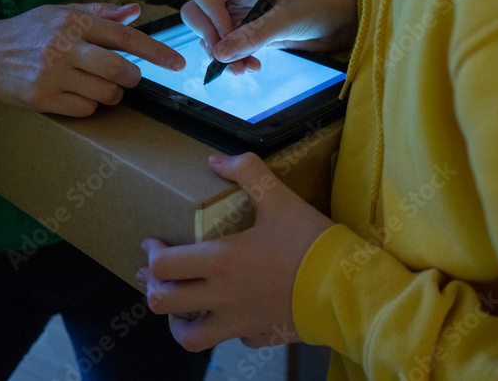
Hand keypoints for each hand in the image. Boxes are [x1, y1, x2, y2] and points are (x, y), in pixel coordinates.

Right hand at [0, 2, 184, 115]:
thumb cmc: (27, 31)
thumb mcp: (60, 12)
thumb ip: (100, 13)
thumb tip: (135, 11)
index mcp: (73, 21)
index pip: (126, 37)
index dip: (157, 52)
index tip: (178, 64)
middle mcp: (63, 46)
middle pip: (120, 70)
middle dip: (132, 77)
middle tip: (126, 77)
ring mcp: (52, 74)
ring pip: (107, 93)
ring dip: (111, 93)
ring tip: (94, 83)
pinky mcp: (42, 98)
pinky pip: (85, 108)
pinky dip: (89, 104)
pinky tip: (74, 93)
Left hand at [136, 152, 333, 350]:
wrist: (346, 286)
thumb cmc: (309, 241)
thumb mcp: (279, 198)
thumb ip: (247, 172)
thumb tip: (215, 160)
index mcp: (221, 262)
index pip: (164, 266)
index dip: (151, 254)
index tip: (153, 244)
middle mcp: (222, 297)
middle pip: (163, 304)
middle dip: (153, 287)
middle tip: (157, 273)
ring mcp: (239, 322)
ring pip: (189, 338)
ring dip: (177, 322)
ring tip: (181, 307)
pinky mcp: (261, 336)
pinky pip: (233, 338)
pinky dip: (227, 327)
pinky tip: (234, 313)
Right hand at [181, 0, 356, 74]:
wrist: (339, 21)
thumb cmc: (319, 6)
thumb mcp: (287, 19)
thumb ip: (254, 35)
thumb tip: (220, 53)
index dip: (210, 16)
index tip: (226, 36)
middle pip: (198, 13)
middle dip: (209, 38)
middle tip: (226, 58)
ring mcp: (239, 15)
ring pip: (211, 35)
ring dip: (222, 56)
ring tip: (244, 69)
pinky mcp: (247, 33)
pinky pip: (227, 48)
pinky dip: (233, 61)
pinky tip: (251, 67)